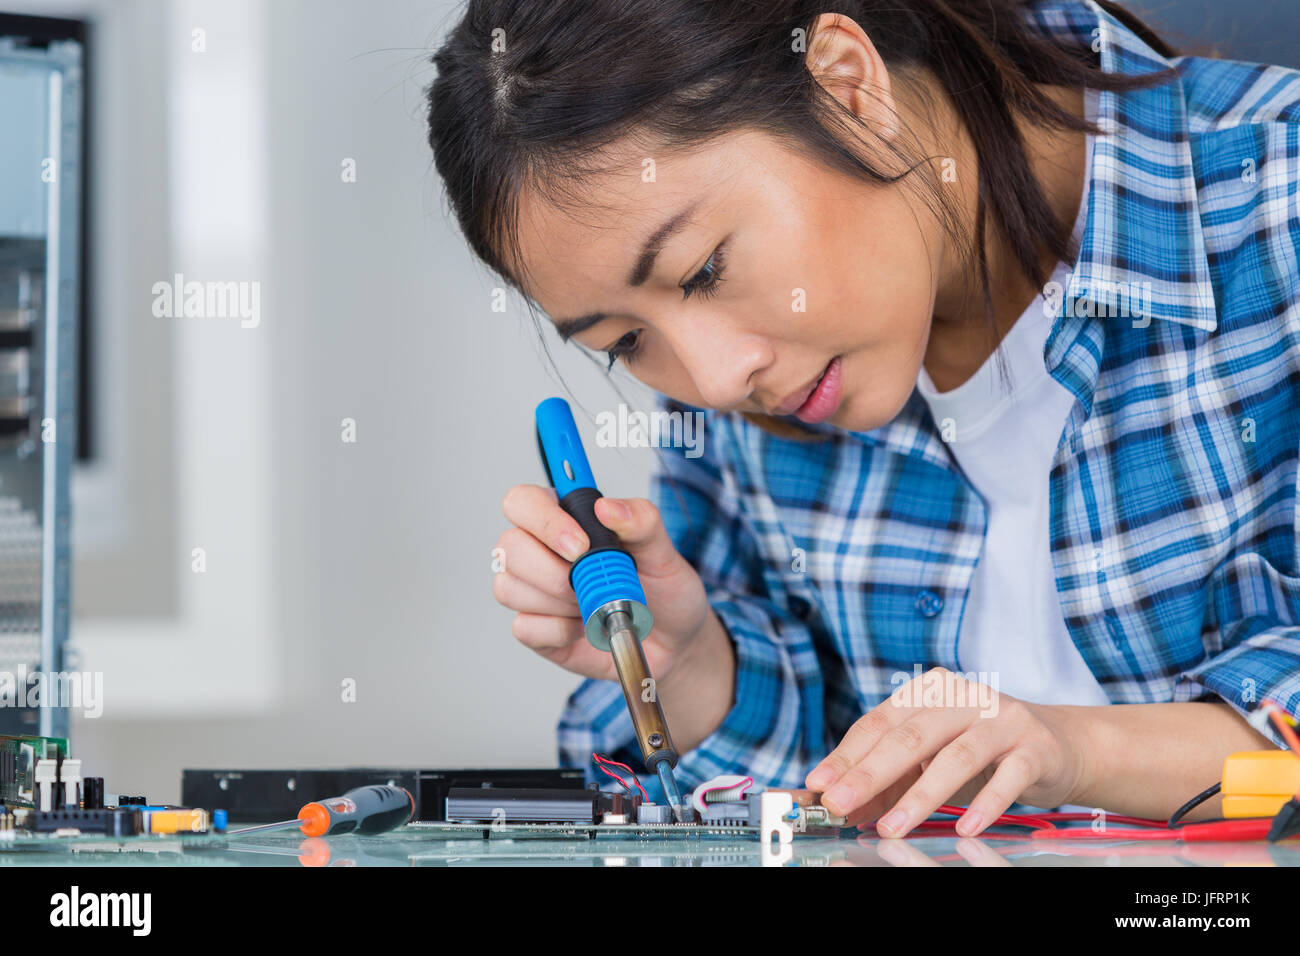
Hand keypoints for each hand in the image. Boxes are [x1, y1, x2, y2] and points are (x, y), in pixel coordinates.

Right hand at [492, 484, 712, 682]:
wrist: (672, 642)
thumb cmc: (662, 590)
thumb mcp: (663, 551)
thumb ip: (642, 521)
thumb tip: (608, 507)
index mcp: (565, 519)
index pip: (523, 501)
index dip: (543, 520)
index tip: (579, 545)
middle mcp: (539, 551)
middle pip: (508, 546)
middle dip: (552, 571)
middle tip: (589, 584)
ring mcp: (533, 591)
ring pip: (508, 587)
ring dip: (559, 602)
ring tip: (593, 605)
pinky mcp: (534, 629)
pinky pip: (524, 627)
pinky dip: (559, 631)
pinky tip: (583, 629)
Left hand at [804, 667, 1091, 837]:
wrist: (1059, 745)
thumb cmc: (982, 751)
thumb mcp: (929, 761)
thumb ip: (887, 779)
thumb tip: (840, 804)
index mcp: (928, 691)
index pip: (878, 722)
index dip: (846, 755)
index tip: (818, 784)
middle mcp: (963, 697)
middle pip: (910, 736)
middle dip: (870, 773)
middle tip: (840, 802)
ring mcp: (1001, 719)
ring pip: (955, 756)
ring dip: (921, 795)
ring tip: (893, 826)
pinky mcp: (1034, 746)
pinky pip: (1008, 776)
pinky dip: (985, 803)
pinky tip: (966, 827)